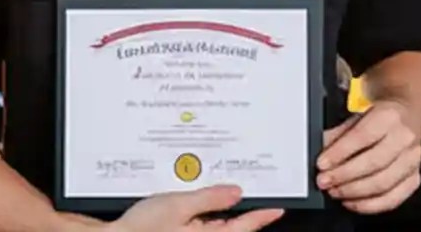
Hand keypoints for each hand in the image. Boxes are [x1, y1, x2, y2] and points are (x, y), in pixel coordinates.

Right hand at [110, 184, 283, 231]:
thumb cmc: (143, 228)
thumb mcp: (179, 205)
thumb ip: (209, 199)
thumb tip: (236, 193)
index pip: (244, 226)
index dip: (262, 216)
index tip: (277, 209)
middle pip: (232, 229)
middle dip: (244, 215)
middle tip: (256, 199)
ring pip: (217, 228)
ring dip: (223, 215)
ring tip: (227, 197)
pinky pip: (202, 228)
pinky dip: (206, 216)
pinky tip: (199, 205)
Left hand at [315, 100, 420, 214]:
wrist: (408, 118)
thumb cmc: (380, 120)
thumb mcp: (357, 118)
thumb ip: (337, 135)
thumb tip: (320, 153)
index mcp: (388, 117)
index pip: (362, 136)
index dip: (340, 152)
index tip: (322, 164)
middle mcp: (404, 138)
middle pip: (374, 162)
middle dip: (344, 175)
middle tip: (325, 181)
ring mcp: (412, 160)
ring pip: (383, 183)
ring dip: (354, 192)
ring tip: (336, 191)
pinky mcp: (415, 179)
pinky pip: (393, 199)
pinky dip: (369, 205)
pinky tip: (352, 202)